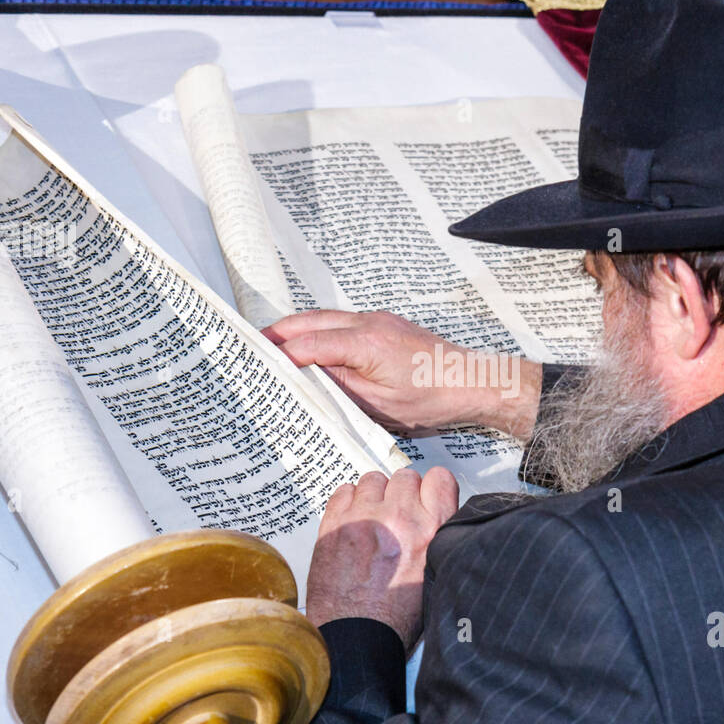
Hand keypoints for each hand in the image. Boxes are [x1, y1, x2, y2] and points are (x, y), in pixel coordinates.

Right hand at [263, 309, 542, 438]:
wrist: (472, 382)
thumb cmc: (433, 397)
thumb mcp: (378, 405)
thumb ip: (339, 388)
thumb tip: (306, 378)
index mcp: (363, 342)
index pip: (307, 345)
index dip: (278, 355)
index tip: (255, 363)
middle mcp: (368, 322)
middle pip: (309, 321)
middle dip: (277, 332)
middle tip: (251, 346)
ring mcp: (377, 320)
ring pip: (325, 318)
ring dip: (297, 329)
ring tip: (272, 346)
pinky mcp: (385, 325)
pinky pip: (343, 323)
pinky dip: (320, 331)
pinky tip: (312, 348)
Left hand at [305, 466, 459, 650]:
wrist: (356, 638)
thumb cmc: (395, 619)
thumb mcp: (437, 576)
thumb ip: (438, 539)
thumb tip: (433, 519)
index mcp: (433, 531)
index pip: (441, 478)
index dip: (432, 489)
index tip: (426, 499)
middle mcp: (401, 517)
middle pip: (406, 477)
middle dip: (402, 494)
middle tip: (396, 518)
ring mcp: (366, 516)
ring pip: (374, 480)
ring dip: (375, 496)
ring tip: (372, 522)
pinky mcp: (335, 522)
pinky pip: (345, 490)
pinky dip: (349, 502)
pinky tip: (352, 523)